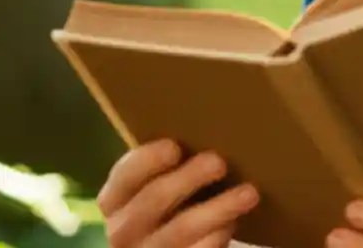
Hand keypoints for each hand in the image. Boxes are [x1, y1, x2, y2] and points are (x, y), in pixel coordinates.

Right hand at [97, 139, 260, 247]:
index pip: (124, 175)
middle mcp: (122, 230)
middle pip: (153, 200)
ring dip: (218, 209)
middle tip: (219, 162)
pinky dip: (217, 237)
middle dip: (188, 179)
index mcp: (113, 200)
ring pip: (181, 230)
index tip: (174, 147)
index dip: (147, 160)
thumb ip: (166, 167)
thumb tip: (210, 126)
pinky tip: (235, 222)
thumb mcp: (154, 189)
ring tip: (249, 193)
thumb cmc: (168, 207)